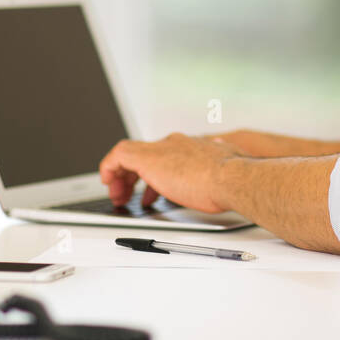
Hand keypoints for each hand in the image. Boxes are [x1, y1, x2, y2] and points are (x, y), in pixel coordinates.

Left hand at [98, 133, 238, 212]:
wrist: (230, 178)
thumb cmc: (231, 180)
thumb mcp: (227, 166)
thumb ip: (222, 160)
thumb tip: (225, 158)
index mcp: (192, 147)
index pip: (164, 154)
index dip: (154, 172)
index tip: (151, 188)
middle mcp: (174, 144)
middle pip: (144, 154)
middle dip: (134, 176)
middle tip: (129, 194)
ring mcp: (160, 149)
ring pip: (128, 154)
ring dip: (121, 176)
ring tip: (119, 195)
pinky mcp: (146, 158)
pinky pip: (117, 157)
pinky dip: (110, 169)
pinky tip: (109, 184)